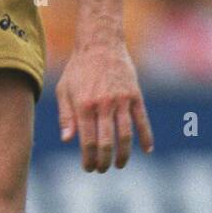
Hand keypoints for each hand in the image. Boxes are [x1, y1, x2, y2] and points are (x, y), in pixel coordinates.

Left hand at [56, 39, 153, 171]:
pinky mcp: (135, 95)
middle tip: (102, 169)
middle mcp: (103, 105)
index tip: (88, 167)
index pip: (87, 141)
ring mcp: (121, 100)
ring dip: (124, 154)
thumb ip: (66, 116)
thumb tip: (67, 140)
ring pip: (125, 135)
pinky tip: (147, 150)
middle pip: (106, 142)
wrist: (100, 43)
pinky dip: (147, 136)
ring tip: (120, 164)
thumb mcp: (64, 89)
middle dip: (104, 161)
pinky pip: (142, 120)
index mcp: (83, 105)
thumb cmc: (78, 68)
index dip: (88, 159)